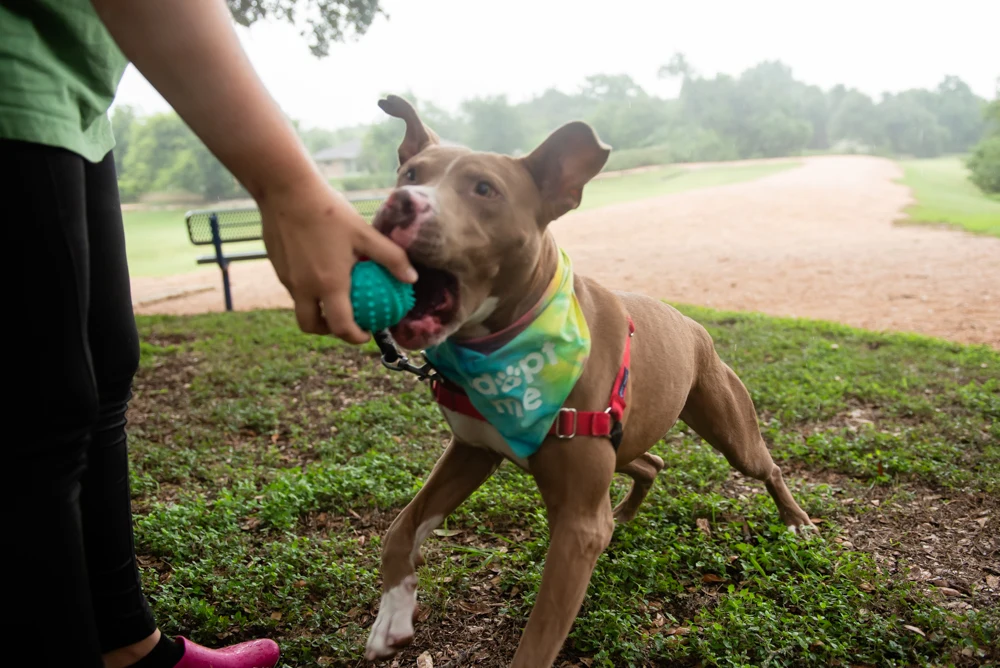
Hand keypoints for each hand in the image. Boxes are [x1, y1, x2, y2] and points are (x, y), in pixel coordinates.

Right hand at [261, 176, 416, 342]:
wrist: (286, 191)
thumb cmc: (330, 211)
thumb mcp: (365, 233)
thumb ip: (391, 257)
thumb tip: (412, 278)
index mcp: (328, 285)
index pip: (340, 327)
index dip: (354, 337)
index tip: (366, 333)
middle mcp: (303, 288)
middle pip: (311, 326)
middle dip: (329, 331)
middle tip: (345, 322)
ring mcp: (287, 279)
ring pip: (300, 307)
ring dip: (317, 311)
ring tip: (333, 297)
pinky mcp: (277, 267)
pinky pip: (293, 289)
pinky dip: (306, 291)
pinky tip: (318, 270)